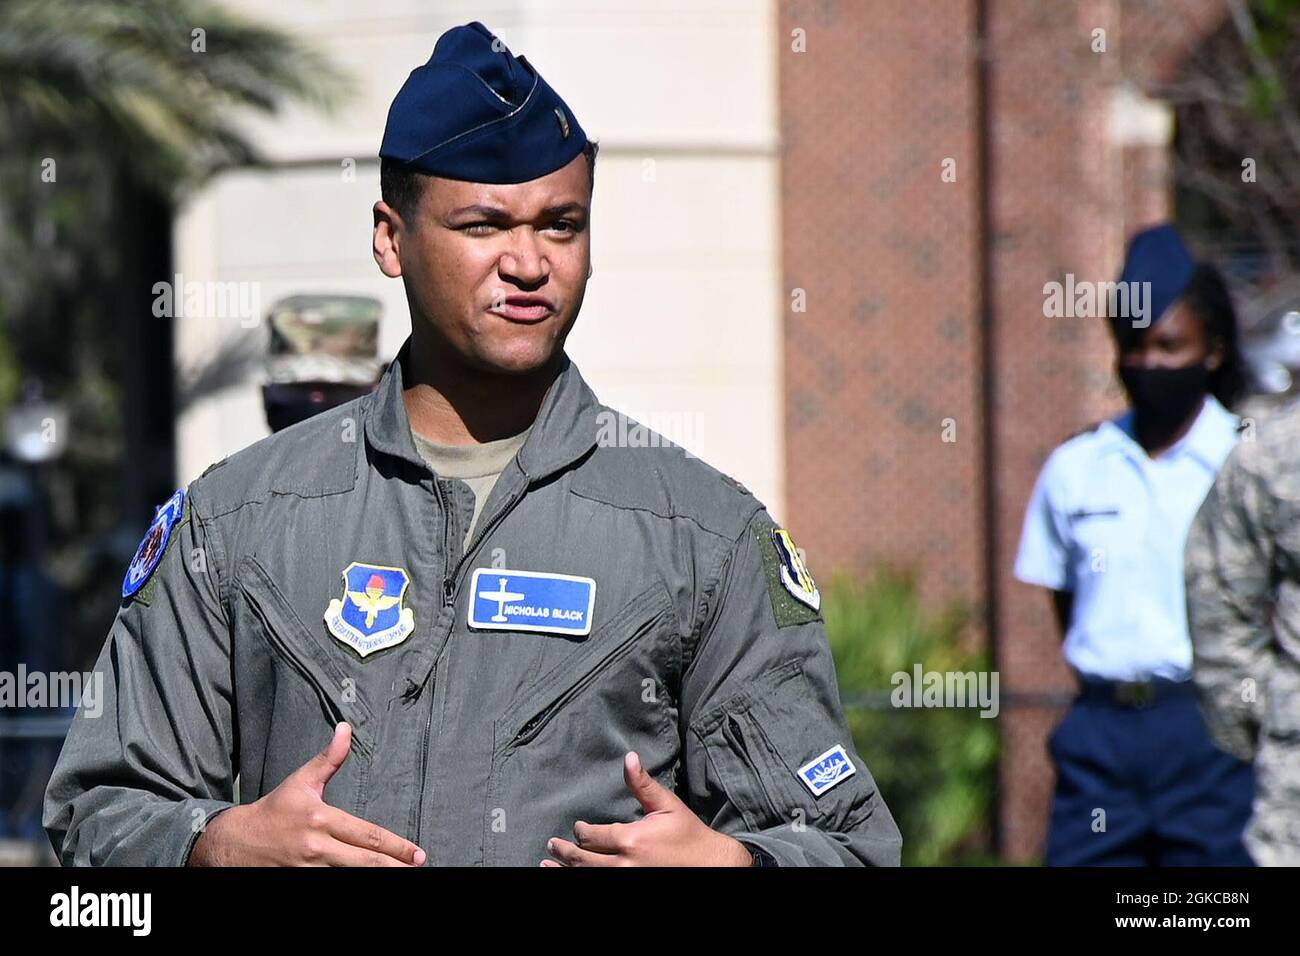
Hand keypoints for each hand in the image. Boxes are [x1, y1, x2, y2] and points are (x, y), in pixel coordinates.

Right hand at [188, 722, 426, 866]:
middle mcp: (317, 848)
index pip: (367, 835)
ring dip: (376, 877)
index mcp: (321, 819)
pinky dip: (350, 884)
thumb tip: (346, 729)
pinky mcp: (299, 882)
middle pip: (364, 862)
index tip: (416, 852)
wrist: (234, 842)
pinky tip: (369, 881)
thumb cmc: (273, 810)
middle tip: (417, 866)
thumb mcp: (301, 781)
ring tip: (401, 876)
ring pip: (350, 876)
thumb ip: (329, 759)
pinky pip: (329, 884)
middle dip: (394, 866)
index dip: (395, 846)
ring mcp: (308, 870)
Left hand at [541, 751, 752, 866]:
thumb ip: (643, 784)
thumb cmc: (688, 834)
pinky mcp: (631, 887)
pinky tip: (570, 877)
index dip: (581, 832)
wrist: (711, 865)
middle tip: (551, 845)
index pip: (592, 836)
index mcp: (631, 839)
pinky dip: (581, 880)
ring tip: (546, 865)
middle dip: (564, 852)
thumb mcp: (667, 805)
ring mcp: (627, 880)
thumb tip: (628, 757)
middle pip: (583, 860)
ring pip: (587, 876)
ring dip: (564, 871)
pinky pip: (601, 885)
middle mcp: (624, 864)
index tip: (578, 829)